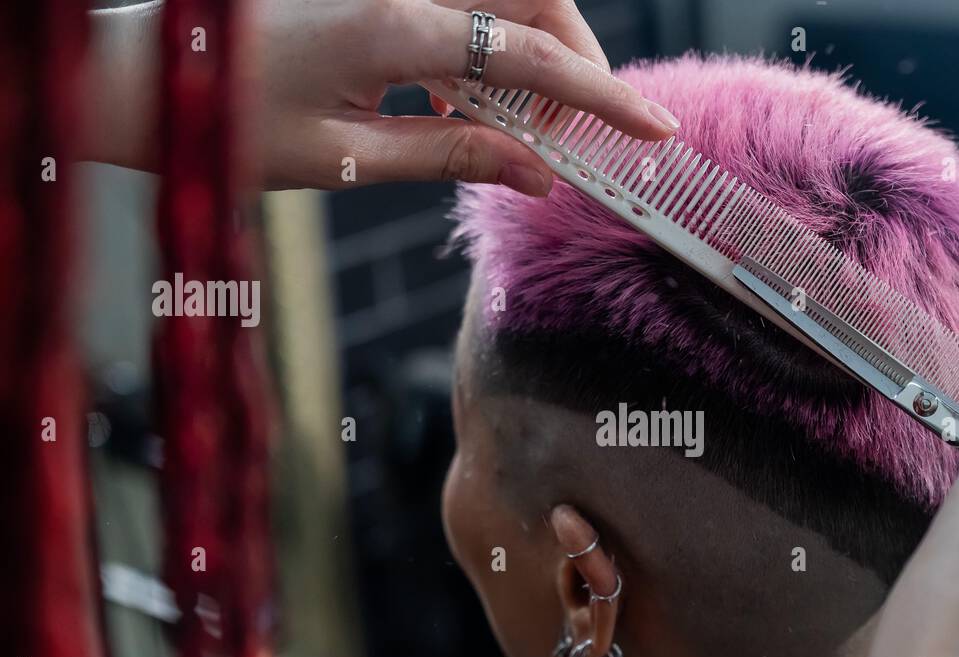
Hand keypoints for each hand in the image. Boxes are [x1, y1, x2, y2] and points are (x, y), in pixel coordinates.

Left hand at [86, 0, 678, 192]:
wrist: (142, 77)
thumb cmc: (226, 123)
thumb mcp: (346, 160)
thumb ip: (452, 155)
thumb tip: (540, 175)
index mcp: (393, 25)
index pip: (532, 57)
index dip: (604, 96)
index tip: (655, 130)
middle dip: (574, 60)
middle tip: (570, 137)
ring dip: (531, 53)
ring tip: (512, 130)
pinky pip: (459, 3)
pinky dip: (483, 49)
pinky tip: (457, 104)